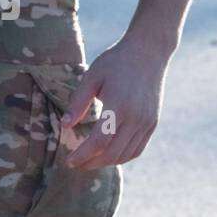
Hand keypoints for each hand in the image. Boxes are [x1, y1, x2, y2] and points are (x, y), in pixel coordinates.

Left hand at [61, 33, 174, 170]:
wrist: (149, 52)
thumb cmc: (116, 61)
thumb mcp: (92, 76)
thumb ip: (78, 102)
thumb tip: (65, 125)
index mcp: (118, 106)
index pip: (99, 142)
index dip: (82, 155)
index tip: (69, 160)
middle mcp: (135, 118)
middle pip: (112, 154)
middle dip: (91, 163)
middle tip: (76, 164)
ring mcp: (146, 122)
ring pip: (125, 155)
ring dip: (106, 163)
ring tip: (90, 161)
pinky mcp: (152, 123)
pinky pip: (137, 149)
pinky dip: (122, 157)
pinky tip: (109, 154)